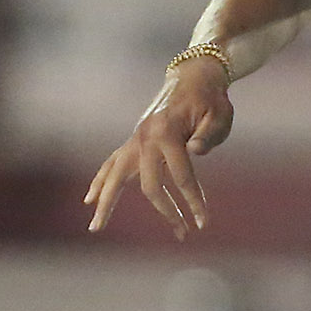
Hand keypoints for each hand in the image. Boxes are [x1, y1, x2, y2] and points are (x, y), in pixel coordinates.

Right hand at [85, 53, 231, 236]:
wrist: (192, 77)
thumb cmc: (211, 99)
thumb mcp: (220, 114)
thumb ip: (208, 135)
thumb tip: (194, 154)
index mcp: (169, 132)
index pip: (182, 176)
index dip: (193, 202)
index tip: (203, 223)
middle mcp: (146, 138)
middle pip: (149, 185)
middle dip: (166, 211)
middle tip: (183, 233)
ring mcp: (135, 140)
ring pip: (114, 176)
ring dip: (106, 202)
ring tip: (95, 228)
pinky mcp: (132, 142)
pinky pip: (111, 165)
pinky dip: (100, 182)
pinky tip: (90, 200)